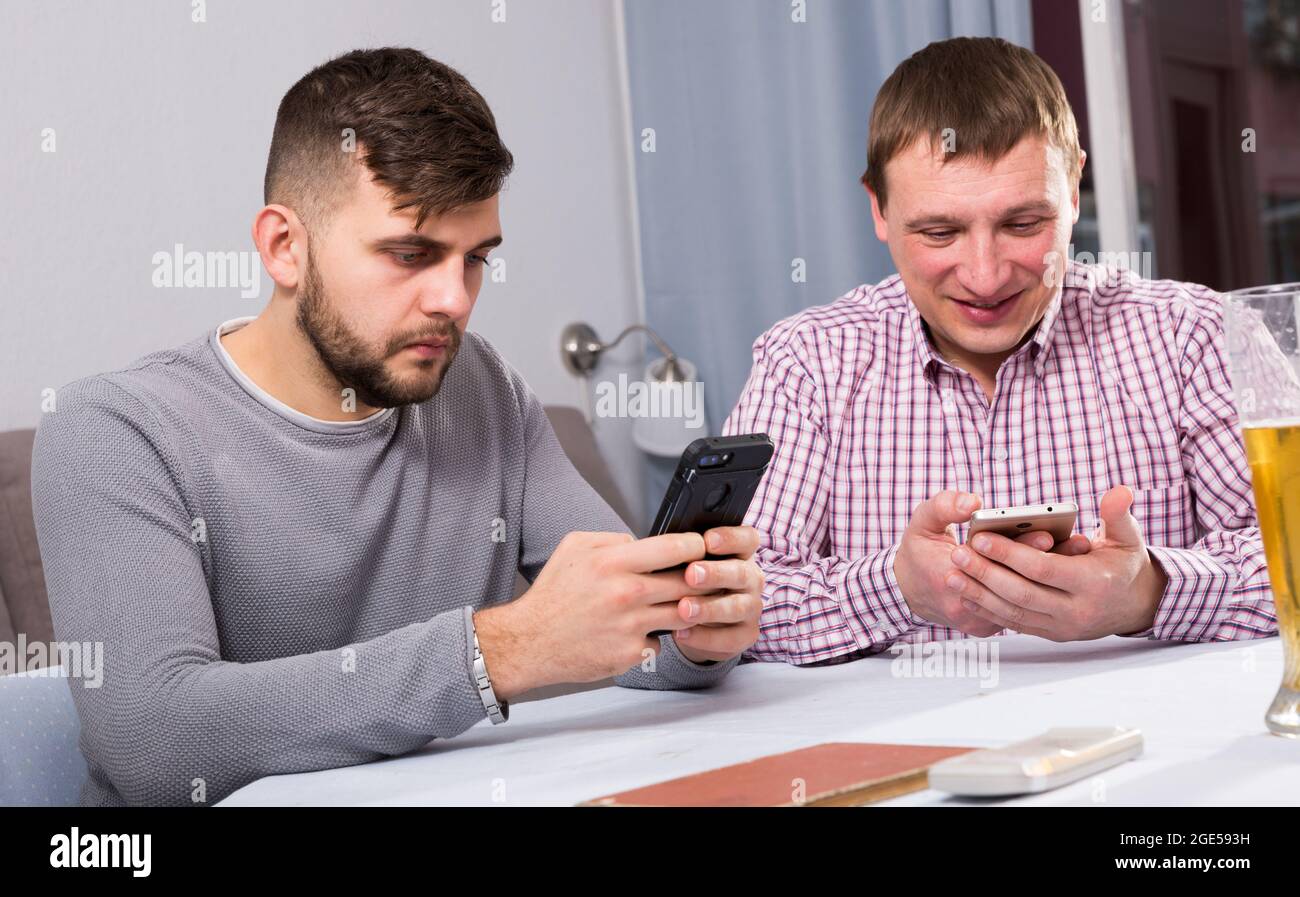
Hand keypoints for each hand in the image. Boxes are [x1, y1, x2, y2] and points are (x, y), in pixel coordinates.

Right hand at [473, 530, 718, 698]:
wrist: (531, 641)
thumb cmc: (554, 594)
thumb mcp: (574, 548)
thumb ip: (612, 539)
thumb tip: (642, 541)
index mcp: (613, 563)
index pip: (673, 549)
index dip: (695, 546)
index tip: (701, 547)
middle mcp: (626, 593)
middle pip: (687, 583)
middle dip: (698, 580)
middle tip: (700, 578)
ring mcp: (631, 626)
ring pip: (682, 614)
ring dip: (684, 609)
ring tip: (676, 604)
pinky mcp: (630, 653)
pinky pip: (659, 641)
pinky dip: (653, 637)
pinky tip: (637, 632)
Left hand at [672, 525, 764, 663]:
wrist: (699, 622)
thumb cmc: (692, 584)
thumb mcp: (690, 564)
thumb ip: (685, 555)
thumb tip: (662, 547)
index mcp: (741, 554)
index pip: (747, 539)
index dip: (731, 538)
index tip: (708, 540)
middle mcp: (751, 579)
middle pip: (741, 573)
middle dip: (715, 573)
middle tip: (691, 574)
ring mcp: (751, 607)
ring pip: (736, 607)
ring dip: (709, 608)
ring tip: (684, 609)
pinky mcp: (746, 634)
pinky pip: (730, 638)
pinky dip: (705, 637)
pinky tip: (682, 633)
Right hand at [894, 491, 1083, 636]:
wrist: (907, 592)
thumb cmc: (918, 552)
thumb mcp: (922, 521)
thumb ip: (944, 506)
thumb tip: (971, 502)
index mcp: (946, 577)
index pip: (990, 564)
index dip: (1020, 549)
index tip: (1047, 534)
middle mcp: (964, 606)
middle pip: (1014, 584)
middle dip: (1049, 562)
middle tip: (1077, 544)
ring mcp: (977, 622)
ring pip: (1022, 600)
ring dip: (1052, 578)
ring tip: (1078, 555)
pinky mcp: (988, 626)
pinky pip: (1020, 608)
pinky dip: (1040, 588)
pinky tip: (1064, 572)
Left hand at [945, 486, 1166, 640]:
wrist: (1136, 606)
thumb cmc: (1125, 564)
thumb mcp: (1128, 537)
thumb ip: (1118, 514)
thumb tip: (1120, 491)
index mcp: (1094, 582)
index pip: (1043, 569)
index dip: (1010, 554)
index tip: (980, 538)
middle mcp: (1077, 610)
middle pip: (1022, 593)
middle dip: (986, 574)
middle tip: (957, 554)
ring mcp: (1062, 627)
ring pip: (1013, 612)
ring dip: (979, 594)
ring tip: (952, 574)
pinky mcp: (1051, 634)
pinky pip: (1014, 623)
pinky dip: (988, 610)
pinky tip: (966, 593)